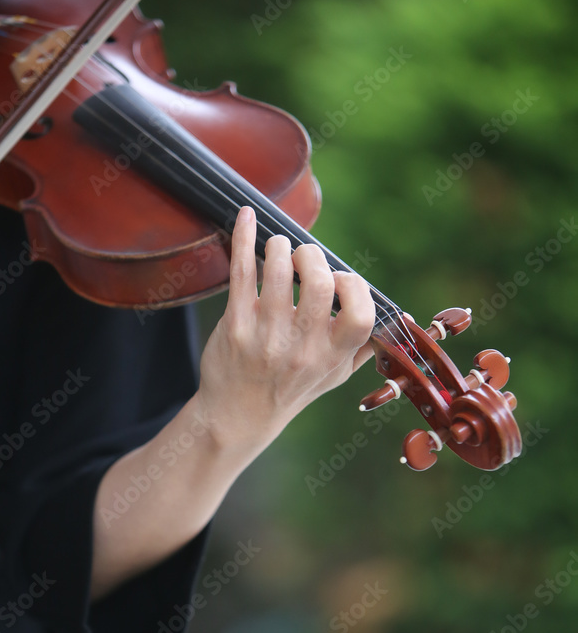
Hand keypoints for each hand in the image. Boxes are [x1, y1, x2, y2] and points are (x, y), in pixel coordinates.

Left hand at [195, 206, 375, 455]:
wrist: (238, 415)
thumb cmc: (290, 389)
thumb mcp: (333, 376)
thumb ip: (362, 347)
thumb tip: (398, 319)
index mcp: (332, 357)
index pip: (361, 315)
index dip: (354, 287)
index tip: (341, 281)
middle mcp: (301, 348)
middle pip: (320, 283)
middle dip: (313, 257)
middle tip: (304, 259)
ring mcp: (267, 336)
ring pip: (279, 270)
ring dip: (281, 247)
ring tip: (279, 250)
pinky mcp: (235, 325)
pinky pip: (242, 272)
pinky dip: (244, 237)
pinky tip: (247, 217)